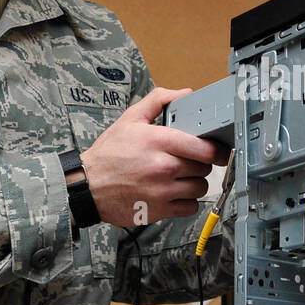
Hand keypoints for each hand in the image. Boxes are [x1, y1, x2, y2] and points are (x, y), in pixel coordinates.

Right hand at [78, 87, 230, 227]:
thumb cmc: (108, 154)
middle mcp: (164, 167)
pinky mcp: (160, 210)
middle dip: (200, 163)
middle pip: (204, 167)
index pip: (205, 148)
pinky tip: (176, 193)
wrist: (87, 185)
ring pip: (200, 188)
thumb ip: (158, 100)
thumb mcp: (130, 118)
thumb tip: (184, 93)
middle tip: (188, 161)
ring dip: (195, 182)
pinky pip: (190, 208)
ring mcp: (162, 191)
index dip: (217, 149)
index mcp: (159, 141)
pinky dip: (187, 202)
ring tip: (181, 177)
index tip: (217, 150)